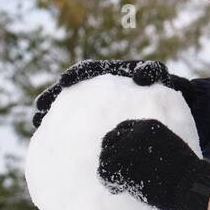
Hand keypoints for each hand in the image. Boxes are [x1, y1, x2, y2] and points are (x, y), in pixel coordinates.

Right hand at [33, 59, 191, 128]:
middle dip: (54, 95)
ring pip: (70, 105)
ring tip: (37, 120)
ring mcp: (98, 102)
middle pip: (71, 89)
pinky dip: (65, 128)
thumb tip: (139, 76)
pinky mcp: (98, 119)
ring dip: (53, 111)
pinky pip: (78, 122)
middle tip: (40, 105)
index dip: (75, 75)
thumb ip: (150, 71)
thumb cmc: (165, 88)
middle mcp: (99, 86)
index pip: (88, 70)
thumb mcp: (159, 77)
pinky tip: (52, 139)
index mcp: (109, 73)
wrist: (172, 105)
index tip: (64, 82)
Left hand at [97, 118, 209, 209]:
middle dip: (110, 155)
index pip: (122, 129)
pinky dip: (108, 182)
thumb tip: (135, 158)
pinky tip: (118, 189)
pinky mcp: (124, 166)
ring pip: (105, 156)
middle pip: (110, 139)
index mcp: (148, 126)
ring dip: (108, 170)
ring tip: (118, 183)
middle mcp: (135, 133)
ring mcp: (128, 148)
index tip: (122, 157)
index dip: (118, 143)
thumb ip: (150, 145)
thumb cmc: (185, 171)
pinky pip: (105, 172)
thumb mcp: (168, 145)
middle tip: (115, 171)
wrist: (191, 182)